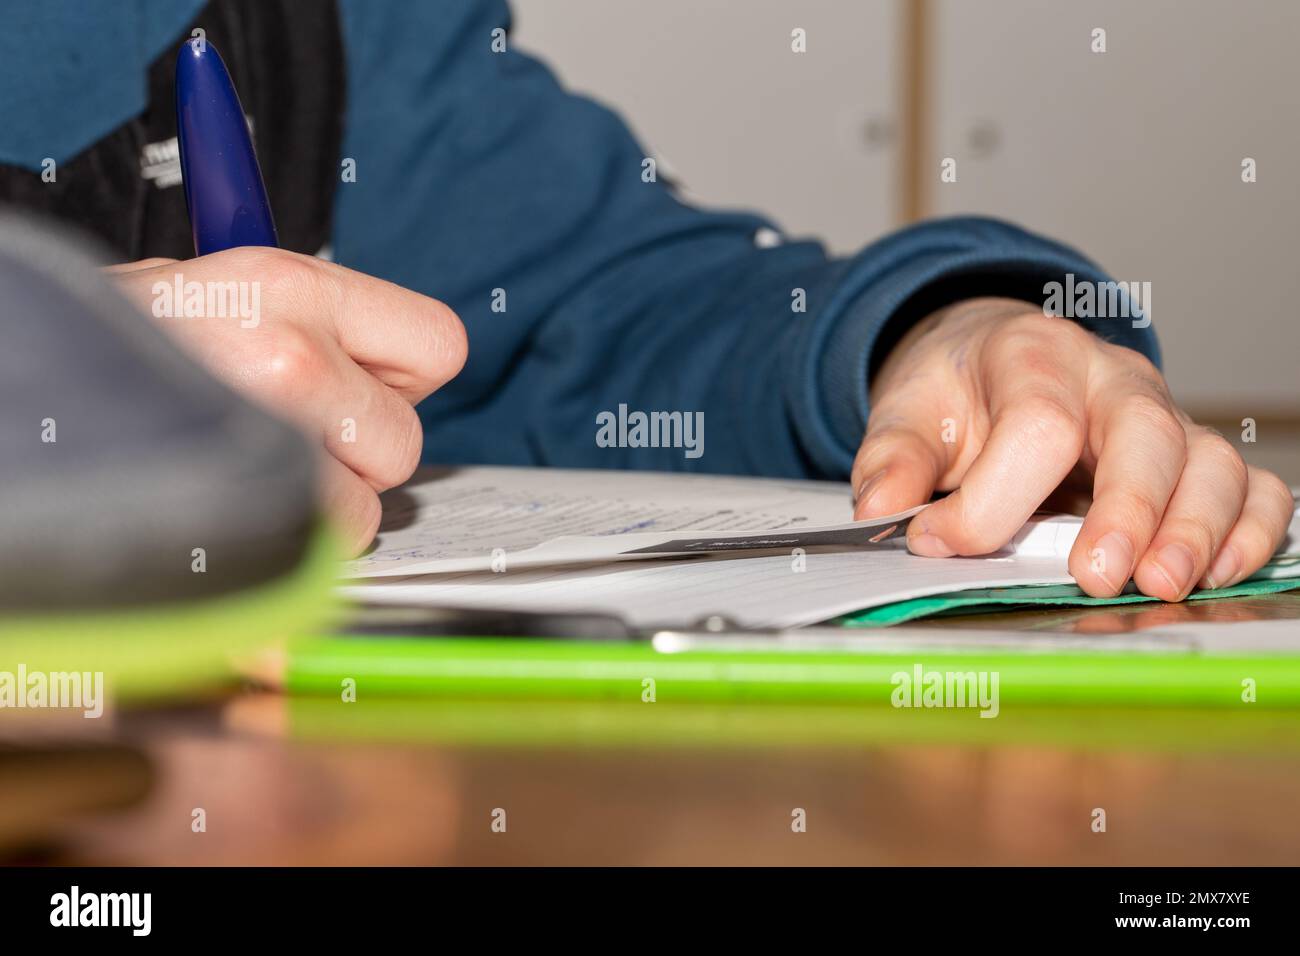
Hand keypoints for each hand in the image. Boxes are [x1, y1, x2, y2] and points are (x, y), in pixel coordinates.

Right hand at [109, 249, 466, 553]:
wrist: (17, 378)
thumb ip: (309, 332)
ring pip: (363, 511)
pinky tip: (228, 514)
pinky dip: (285, 554)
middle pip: (404, 444)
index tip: (361, 391)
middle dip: (352, 461)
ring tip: (238, 478)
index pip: (440, 345)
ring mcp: (268, 430)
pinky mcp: (246, 504)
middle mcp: (290, 349)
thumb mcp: (214, 298)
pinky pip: (316, 553)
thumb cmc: (112, 349)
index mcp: (288, 284)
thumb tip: (384, 382)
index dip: (402, 382)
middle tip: (277, 443)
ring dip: (314, 512)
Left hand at [852, 297, 1292, 599]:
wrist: (990, 357)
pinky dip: (1252, 529)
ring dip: (1196, 530)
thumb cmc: (957, 393)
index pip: (1037, 424)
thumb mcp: (907, 412)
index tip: (940, 543)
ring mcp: (1162, 416)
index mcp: (1033, 357)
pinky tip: (1221, 573)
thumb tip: (880, 511)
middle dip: (1128, 511)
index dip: (990, 498)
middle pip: (1145, 433)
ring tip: (1163, 585)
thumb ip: (892, 459)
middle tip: (1100, 578)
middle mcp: (1111, 380)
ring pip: (1209, 461)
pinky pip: (1251, 484)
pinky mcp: (1191, 455)